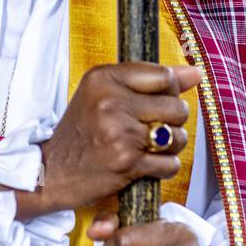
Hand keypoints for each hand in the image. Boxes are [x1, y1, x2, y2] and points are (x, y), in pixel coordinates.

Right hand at [23, 62, 202, 217]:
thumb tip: (195, 73)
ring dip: (171, 146)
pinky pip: (170, 163)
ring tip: (148, 146)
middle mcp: (111, 101)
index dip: (170, 91)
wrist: (49, 171)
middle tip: (152, 127)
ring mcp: (119, 133)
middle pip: (177, 107)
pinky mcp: (127, 162)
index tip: (158, 100)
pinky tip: (143, 164)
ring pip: (178, 137)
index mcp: (104, 77)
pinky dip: (162, 167)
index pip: (165, 76)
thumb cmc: (81, 131)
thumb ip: (150, 80)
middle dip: (173, 121)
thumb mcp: (104, 93)